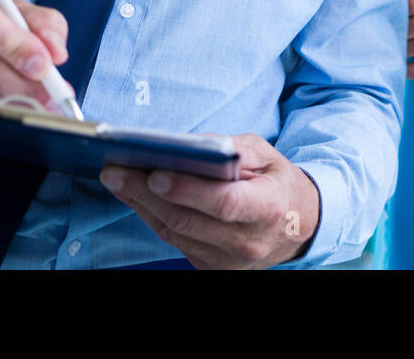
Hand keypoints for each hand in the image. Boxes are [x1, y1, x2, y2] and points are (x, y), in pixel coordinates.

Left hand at [100, 133, 320, 268]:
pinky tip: (137, 196)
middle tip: (116, 171)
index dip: (187, 190)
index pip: (224, 203)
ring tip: (117, 179)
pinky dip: (153, 217)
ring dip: (140, 205)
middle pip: (188, 220)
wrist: (298, 224)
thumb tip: (187, 146)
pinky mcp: (211, 267)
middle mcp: (248, 242)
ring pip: (174, 233)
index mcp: (267, 208)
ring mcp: (228, 261)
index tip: (156, 173)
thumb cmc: (278, 184)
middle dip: (146, 194)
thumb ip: (231, 148)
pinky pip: (174, 242)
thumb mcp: (267, 155)